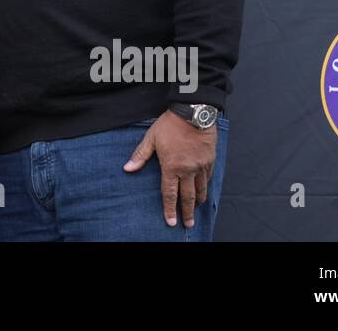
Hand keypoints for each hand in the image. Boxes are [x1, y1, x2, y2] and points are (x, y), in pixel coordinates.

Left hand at [123, 109, 217, 227]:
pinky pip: (208, 178)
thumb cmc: (170, 125)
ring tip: (196, 210)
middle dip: (187, 213)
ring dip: (198, 202)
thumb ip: (140, 155)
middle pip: (188, 197)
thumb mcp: (151, 138)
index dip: (169, 209)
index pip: (170, 193)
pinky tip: (204, 191)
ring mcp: (201, 166)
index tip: (171, 222)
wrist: (193, 112)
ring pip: (201, 189)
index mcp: (171, 166)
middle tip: (188, 224)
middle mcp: (188, 170)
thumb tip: (127, 169)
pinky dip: (206, 187)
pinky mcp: (210, 160)